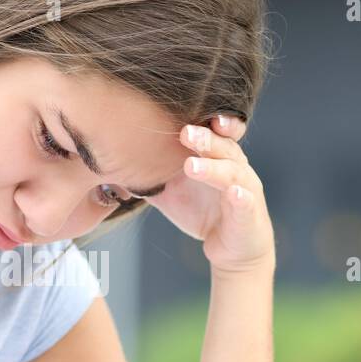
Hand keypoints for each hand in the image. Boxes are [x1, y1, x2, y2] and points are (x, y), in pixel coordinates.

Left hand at [146, 114, 275, 275]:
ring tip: (191, 166)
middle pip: (222, 146)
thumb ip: (149, 176)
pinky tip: (233, 193)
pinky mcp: (248, 214)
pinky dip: (240, 197)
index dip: (204, 119)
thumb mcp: (170, 192)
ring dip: (213, 167)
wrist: (232, 250)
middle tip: (184, 133)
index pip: (212, 131)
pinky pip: (246, 202)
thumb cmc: (202, 212)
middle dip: (204, 138)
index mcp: (215, 156)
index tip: (183, 110)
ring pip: (232, 172)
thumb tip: (112, 165)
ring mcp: (244, 189)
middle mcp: (233, 166)